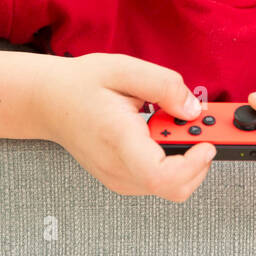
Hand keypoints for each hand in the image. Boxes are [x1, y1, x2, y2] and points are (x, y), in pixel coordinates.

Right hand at [36, 53, 215, 202]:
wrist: (48, 101)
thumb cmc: (81, 84)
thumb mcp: (124, 69)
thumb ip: (164, 86)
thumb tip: (193, 110)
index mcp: (119, 139)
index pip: (162, 176)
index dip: (195, 164)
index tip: (207, 142)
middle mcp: (118, 168)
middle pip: (175, 187)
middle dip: (199, 158)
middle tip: (198, 124)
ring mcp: (118, 178)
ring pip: (171, 186)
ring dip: (187, 159)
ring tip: (176, 124)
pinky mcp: (121, 180)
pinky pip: (159, 180)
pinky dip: (173, 161)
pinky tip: (164, 134)